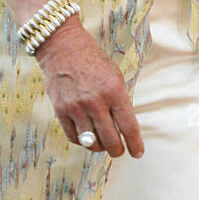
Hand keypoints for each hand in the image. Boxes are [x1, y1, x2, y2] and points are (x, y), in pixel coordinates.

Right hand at [34, 18, 144, 157]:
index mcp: (114, 90)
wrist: (62, 46)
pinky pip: (74, 137)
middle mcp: (96, 102)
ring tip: (103, 144)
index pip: (128, 126)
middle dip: (117, 150)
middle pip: (110, 140)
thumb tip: (123, 127)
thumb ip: (118, 100)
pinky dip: (82, 141)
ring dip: (99, 147)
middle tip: (120, 151)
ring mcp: (76, 107)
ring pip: (91, 142)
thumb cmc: (92, 59)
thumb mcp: (113, 75)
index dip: (135, 143)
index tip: (138, 153)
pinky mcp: (60, 111)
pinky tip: (87, 136)